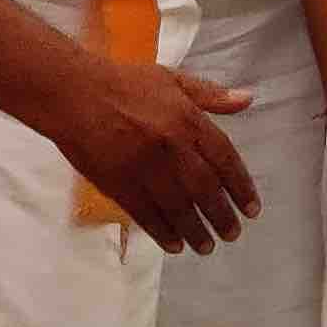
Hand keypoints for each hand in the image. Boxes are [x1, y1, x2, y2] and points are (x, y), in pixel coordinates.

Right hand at [49, 58, 259, 255]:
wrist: (75, 93)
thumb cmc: (125, 83)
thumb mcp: (174, 79)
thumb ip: (212, 95)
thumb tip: (249, 100)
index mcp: (188, 119)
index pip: (224, 158)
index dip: (240, 186)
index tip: (252, 208)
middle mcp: (171, 146)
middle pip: (205, 189)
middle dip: (221, 216)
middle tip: (232, 234)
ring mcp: (144, 168)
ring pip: (177, 207)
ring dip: (195, 230)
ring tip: (207, 246)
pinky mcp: (118, 184)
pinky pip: (146, 214)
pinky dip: (162, 232)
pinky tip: (174, 244)